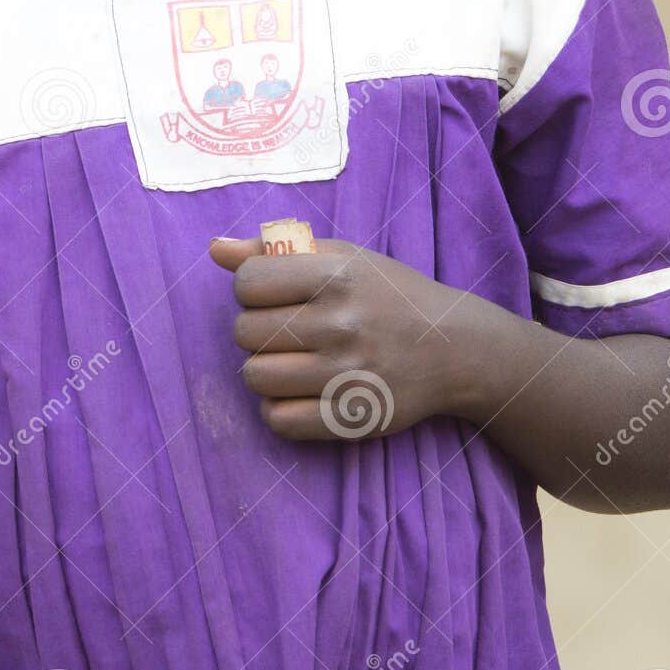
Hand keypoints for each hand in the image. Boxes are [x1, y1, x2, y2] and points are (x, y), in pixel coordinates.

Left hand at [209, 234, 481, 440]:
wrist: (455, 347)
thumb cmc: (389, 294)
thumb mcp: (343, 257)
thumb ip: (275, 249)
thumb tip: (215, 248)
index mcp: (337, 277)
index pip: (247, 282)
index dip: (251, 288)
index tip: (273, 293)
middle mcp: (341, 324)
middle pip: (245, 331)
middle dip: (256, 329)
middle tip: (286, 330)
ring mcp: (346, 375)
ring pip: (256, 377)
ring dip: (264, 369)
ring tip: (290, 361)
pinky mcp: (351, 419)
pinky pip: (279, 420)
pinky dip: (278, 409)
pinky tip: (297, 393)